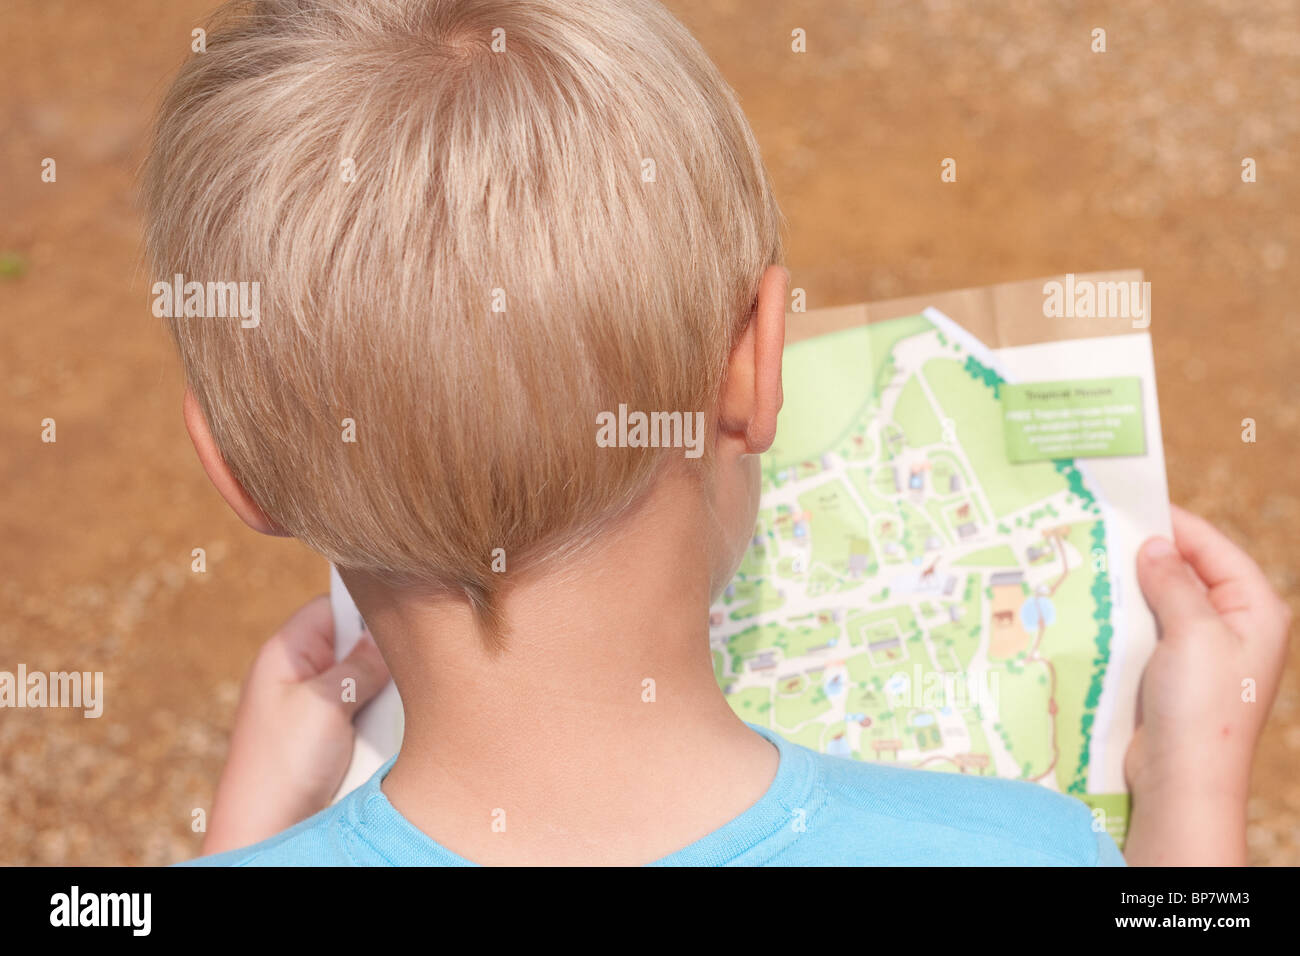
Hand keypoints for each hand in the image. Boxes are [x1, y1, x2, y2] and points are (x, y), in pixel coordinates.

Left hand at [202, 596, 390, 855]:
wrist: (266, 831)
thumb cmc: (279, 767)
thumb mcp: (324, 702)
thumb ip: (359, 664)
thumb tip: (389, 639)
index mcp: (286, 654)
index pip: (334, 606)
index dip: (367, 607)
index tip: (402, 614)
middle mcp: (302, 676)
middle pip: (356, 645)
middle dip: (380, 659)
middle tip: (400, 670)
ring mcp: (317, 709)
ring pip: (367, 684)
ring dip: (382, 697)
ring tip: (387, 713)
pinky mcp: (333, 739)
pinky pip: (367, 717)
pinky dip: (380, 725)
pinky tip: (384, 737)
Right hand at [1123, 505, 1291, 864]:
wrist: (1182, 780)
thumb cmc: (1202, 706)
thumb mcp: (1193, 633)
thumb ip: (1174, 583)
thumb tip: (1154, 545)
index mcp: (1256, 610)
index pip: (1215, 548)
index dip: (1174, 524)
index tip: (1129, 504)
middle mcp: (1233, 626)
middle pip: (1187, 571)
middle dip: (1146, 552)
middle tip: (1098, 529)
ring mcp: (1200, 650)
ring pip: (1161, 599)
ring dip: (1129, 584)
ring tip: (1088, 561)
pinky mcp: (1170, 672)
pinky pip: (1145, 628)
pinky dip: (1122, 613)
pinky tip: (1091, 603)